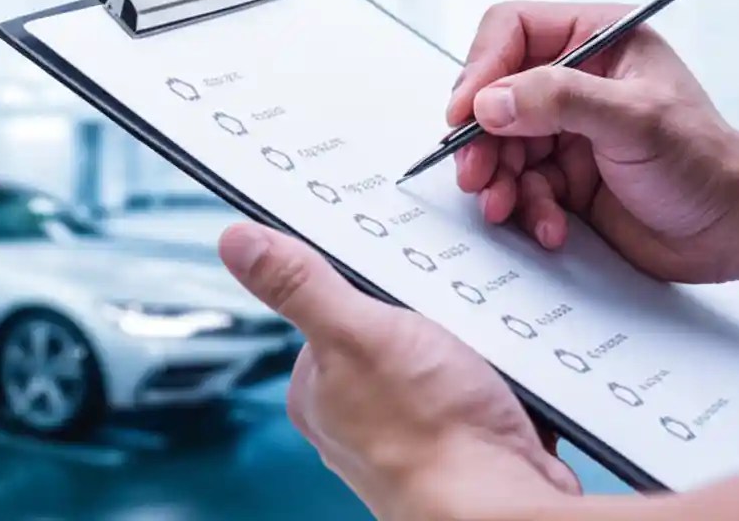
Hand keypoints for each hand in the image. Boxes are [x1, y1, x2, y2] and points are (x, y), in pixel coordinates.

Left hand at [218, 223, 579, 520]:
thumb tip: (236, 242)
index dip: (364, 281)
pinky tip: (502, 376)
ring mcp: (416, 427)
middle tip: (445, 309)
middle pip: (393, 328)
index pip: (331, 308)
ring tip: (477, 346)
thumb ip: (300, 286)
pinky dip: (498, 374)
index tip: (391, 265)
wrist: (502, 503)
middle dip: (426, 310)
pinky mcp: (467, 437)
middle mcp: (359, 413)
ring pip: (444, 353)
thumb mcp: (356, 333)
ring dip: (469, 340)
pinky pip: (483, 383)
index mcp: (317, 388)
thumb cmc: (430, 434)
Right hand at [447, 1, 738, 289]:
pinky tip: (550, 225)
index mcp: (597, 40)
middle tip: (475, 173)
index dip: (481, 68)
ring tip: (504, 206)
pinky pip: (520, 185)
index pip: (512, 31)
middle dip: (481, 139)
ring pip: (499, 144)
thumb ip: (559, 100)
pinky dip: (525, 207)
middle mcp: (576, 79)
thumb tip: (490, 101)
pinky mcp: (564, 175)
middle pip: (494, 94)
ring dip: (497, 180)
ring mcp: (567, 129)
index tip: (466, 113)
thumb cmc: (704, 164)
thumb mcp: (633, 120)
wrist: (732, 231)